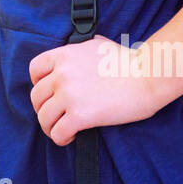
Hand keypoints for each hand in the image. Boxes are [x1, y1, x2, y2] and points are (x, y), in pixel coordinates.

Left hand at [28, 35, 161, 145]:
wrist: (148, 75)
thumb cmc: (129, 61)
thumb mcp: (98, 45)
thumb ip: (79, 50)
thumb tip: (77, 54)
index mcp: (64, 55)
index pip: (35, 69)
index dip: (38, 84)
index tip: (48, 93)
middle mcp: (62, 74)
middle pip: (37, 97)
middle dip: (43, 109)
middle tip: (55, 116)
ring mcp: (69, 95)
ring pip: (44, 117)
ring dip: (50, 127)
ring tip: (62, 130)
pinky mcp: (80, 115)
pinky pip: (58, 132)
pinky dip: (61, 138)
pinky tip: (72, 137)